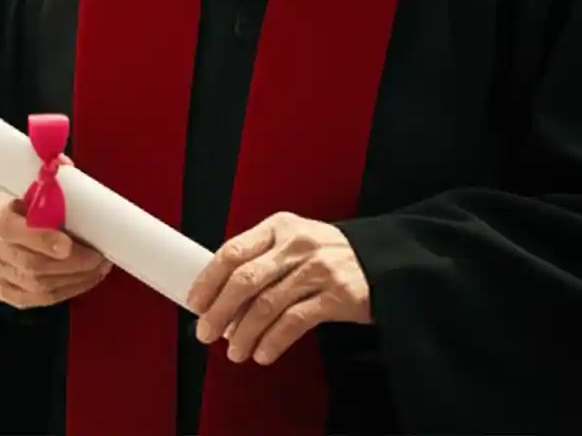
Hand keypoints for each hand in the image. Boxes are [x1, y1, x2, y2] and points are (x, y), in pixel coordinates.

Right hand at [0, 188, 110, 308]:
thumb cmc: (14, 199)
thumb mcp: (23, 183)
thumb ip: (44, 178)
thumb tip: (65, 165)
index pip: (9, 230)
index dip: (41, 240)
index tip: (68, 245)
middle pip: (30, 264)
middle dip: (72, 264)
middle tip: (99, 257)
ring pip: (37, 286)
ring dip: (75, 279)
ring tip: (99, 267)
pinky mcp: (3, 291)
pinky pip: (37, 300)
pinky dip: (65, 291)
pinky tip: (84, 280)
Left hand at [186, 212, 370, 366]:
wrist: (386, 262)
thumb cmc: (329, 255)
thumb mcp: (294, 242)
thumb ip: (260, 260)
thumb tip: (219, 298)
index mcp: (279, 227)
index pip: (233, 251)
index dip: (208, 279)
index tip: (195, 302)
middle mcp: (297, 245)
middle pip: (245, 280)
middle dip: (219, 311)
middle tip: (204, 332)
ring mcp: (319, 270)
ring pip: (267, 305)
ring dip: (244, 333)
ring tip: (234, 351)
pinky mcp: (338, 296)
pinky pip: (295, 322)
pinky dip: (273, 341)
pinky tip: (263, 353)